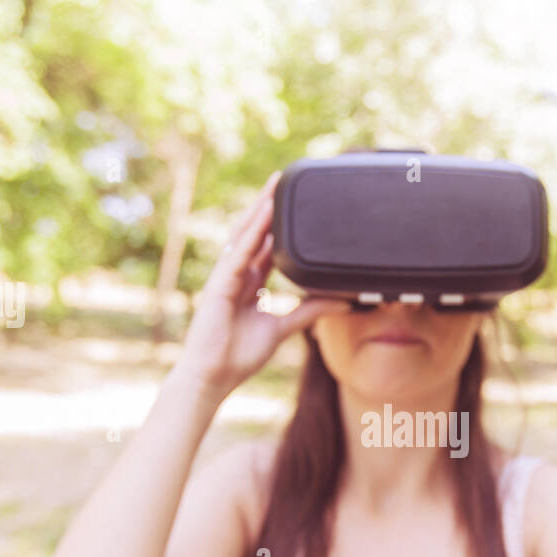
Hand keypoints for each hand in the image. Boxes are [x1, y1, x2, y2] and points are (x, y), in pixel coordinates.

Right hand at [177, 171, 333, 400]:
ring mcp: (225, 277)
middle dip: (268, 206)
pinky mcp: (219, 285)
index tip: (293, 202)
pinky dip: (252, 233)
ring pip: (244, 236)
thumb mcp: (281, 328)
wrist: (214, 376)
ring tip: (275, 186)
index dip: (277, 223)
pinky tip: (264, 214)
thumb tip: (341, 303)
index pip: (264, 244)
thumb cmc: (238, 355)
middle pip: (253, 233)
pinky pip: (238, 253)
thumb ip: (307, 312)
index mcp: (248, 282)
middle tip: (284, 179)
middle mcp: (236, 274)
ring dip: (259, 210)